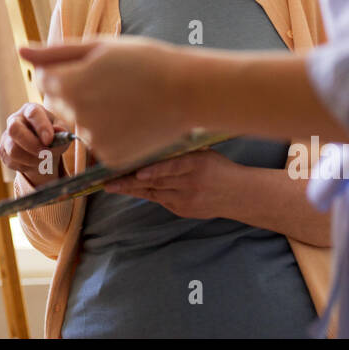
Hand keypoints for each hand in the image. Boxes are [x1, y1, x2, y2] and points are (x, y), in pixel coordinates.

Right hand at [0, 102, 70, 187]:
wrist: (42, 151)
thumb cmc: (52, 137)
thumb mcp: (61, 132)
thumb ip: (62, 131)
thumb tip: (58, 132)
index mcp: (31, 110)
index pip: (33, 113)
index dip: (41, 127)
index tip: (50, 140)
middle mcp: (15, 119)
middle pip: (14, 129)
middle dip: (31, 144)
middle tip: (45, 153)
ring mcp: (6, 135)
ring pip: (13, 149)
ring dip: (31, 159)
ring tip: (42, 159)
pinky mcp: (2, 150)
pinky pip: (11, 161)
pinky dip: (25, 166)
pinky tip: (32, 162)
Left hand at [19, 37, 192, 168]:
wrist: (188, 92)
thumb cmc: (144, 62)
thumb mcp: (99, 48)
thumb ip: (55, 52)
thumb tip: (20, 50)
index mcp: (69, 85)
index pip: (44, 80)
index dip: (66, 70)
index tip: (93, 67)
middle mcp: (76, 117)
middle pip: (59, 104)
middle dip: (75, 93)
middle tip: (112, 83)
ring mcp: (93, 142)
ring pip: (79, 125)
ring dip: (93, 114)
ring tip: (126, 101)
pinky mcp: (110, 159)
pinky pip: (99, 144)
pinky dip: (110, 134)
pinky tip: (132, 119)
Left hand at [104, 149, 241, 220]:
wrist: (239, 195)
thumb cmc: (220, 168)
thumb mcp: (206, 153)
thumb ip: (184, 150)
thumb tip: (156, 139)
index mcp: (198, 164)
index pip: (172, 167)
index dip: (154, 170)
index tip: (136, 172)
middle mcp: (191, 184)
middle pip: (157, 182)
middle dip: (131, 181)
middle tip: (109, 181)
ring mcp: (186, 199)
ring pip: (154, 193)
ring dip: (132, 189)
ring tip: (112, 186)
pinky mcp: (184, 210)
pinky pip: (161, 200)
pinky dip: (146, 193)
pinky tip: (130, 189)